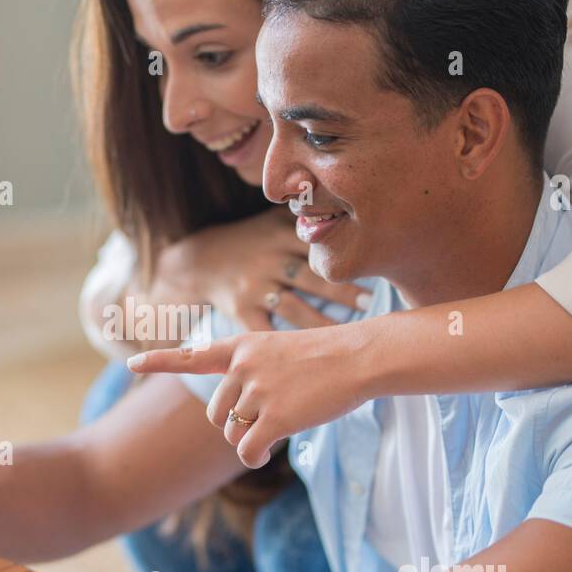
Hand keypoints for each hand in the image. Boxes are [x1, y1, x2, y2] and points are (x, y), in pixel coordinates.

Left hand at [128, 322, 372, 467]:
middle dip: (237, 424)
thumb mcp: (281, 350)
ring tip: (281, 424)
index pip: (191, 355)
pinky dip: (253, 457)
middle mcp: (241, 367)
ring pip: (233, 433)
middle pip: (217, 413)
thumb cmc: (327, 356)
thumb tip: (235, 413)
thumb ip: (251, 371)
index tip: (131, 365)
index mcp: (241, 347)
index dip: (158, 361)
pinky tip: (266, 454)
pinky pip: (246, 450)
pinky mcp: (273, 417)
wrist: (359, 356)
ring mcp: (256, 391)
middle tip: (270, 415)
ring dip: (250, 439)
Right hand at [161, 207, 365, 330]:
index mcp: (278, 235)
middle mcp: (267, 260)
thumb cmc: (247, 242)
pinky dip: (286, 345)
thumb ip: (306, 221)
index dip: (346, 258)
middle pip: (311, 277)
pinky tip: (309, 357)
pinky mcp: (240, 311)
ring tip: (350, 337)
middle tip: (372, 302)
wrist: (196, 262)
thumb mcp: (271, 222)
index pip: (318, 246)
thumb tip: (353, 213)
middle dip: (343, 291)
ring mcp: (252, 287)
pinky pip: (266, 331)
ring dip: (324, 322)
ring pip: (294, 308)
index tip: (375, 267)